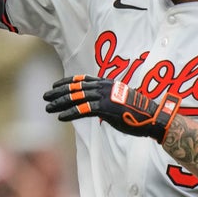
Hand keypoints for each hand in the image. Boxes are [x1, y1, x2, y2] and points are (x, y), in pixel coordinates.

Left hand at [44, 75, 180, 142]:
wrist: (152, 117)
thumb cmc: (137, 112)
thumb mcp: (120, 101)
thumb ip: (106, 101)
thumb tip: (96, 108)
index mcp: (107, 83)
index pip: (82, 79)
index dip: (67, 81)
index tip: (55, 84)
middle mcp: (104, 87)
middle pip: (75, 88)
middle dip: (58, 92)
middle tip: (45, 96)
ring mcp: (104, 96)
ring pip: (76, 98)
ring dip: (60, 103)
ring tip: (48, 107)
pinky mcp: (105, 108)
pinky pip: (83, 110)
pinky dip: (70, 113)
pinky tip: (60, 117)